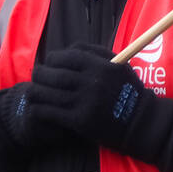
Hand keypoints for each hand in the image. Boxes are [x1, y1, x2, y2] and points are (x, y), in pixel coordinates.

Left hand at [26, 44, 151, 150]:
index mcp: (101, 67)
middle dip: (39, 74)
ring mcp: (84, 102)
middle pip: (52, 75)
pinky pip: (50, 112)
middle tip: (36, 76)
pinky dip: (39, 108)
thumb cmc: (129, 91)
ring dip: (35, 92)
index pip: (66, 57)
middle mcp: (91, 83)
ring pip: (47, 93)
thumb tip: (69, 49)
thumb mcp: (120, 65)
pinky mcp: (79, 121)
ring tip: (32, 92)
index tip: (49, 63)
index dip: (52, 59)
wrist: (140, 123)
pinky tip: (37, 107)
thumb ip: (96, 53)